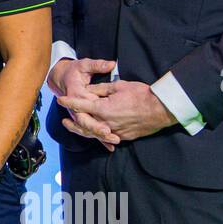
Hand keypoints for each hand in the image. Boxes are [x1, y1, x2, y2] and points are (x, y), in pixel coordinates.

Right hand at [49, 57, 119, 148]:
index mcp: (77, 94)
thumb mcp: (84, 65)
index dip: (95, 115)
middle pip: (86, 122)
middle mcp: (76, 107)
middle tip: (110, 135)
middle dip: (98, 130)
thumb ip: (97, 65)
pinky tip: (109, 147)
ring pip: (87, 129)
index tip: (106, 124)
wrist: (61, 78)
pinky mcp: (83, 118)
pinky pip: (90, 131)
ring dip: (100, 137)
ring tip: (114, 141)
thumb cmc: (73, 72)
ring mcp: (78, 114)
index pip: (85, 107)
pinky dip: (99, 139)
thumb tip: (110, 64)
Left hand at [57, 80, 175, 141]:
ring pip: (94, 133)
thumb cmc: (142, 94)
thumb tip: (89, 90)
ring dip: (84, 130)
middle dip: (73, 123)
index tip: (60, 100)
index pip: (80, 106)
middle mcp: (106, 123)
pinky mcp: (124, 136)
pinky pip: (108, 137)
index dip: (69, 102)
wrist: (161, 109)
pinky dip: (99, 135)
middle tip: (64, 121)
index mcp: (103, 109)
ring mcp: (115, 131)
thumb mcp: (119, 86)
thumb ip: (101, 89)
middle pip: (84, 124)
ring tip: (75, 129)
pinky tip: (96, 133)